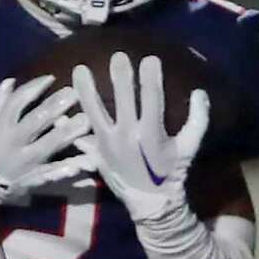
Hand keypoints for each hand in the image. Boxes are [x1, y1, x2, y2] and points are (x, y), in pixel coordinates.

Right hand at [0, 74, 88, 204]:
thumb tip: (11, 82)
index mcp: (1, 127)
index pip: (16, 103)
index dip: (33, 89)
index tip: (51, 79)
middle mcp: (13, 143)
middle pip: (34, 121)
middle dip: (54, 107)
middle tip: (73, 94)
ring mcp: (24, 163)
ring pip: (46, 146)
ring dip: (66, 134)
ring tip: (85, 122)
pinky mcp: (32, 181)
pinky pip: (51, 175)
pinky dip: (65, 170)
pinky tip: (82, 164)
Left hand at [72, 52, 208, 222]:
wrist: (151, 202)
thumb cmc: (171, 171)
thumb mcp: (190, 147)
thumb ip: (198, 119)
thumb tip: (200, 92)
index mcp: (152, 134)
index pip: (152, 99)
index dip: (151, 78)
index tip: (149, 58)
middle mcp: (128, 137)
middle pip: (122, 101)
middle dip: (121, 77)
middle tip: (117, 56)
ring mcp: (108, 146)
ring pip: (95, 113)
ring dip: (86, 91)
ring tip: (79, 70)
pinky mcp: (97, 154)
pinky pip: (80, 138)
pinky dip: (69, 126)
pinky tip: (59, 111)